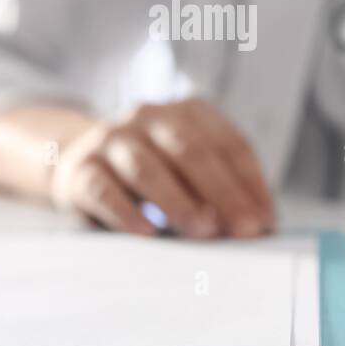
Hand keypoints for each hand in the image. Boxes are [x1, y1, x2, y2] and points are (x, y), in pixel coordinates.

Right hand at [50, 98, 274, 237]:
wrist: (79, 161)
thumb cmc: (153, 172)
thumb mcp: (188, 170)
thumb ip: (221, 191)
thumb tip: (260, 228)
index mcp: (187, 112)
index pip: (227, 143)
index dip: (250, 182)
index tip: (265, 220)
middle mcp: (149, 116)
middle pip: (190, 151)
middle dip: (222, 192)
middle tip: (243, 229)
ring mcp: (111, 139)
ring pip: (146, 168)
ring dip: (178, 201)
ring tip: (203, 231)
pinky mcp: (81, 168)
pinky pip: (104, 190)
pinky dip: (126, 212)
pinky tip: (146, 234)